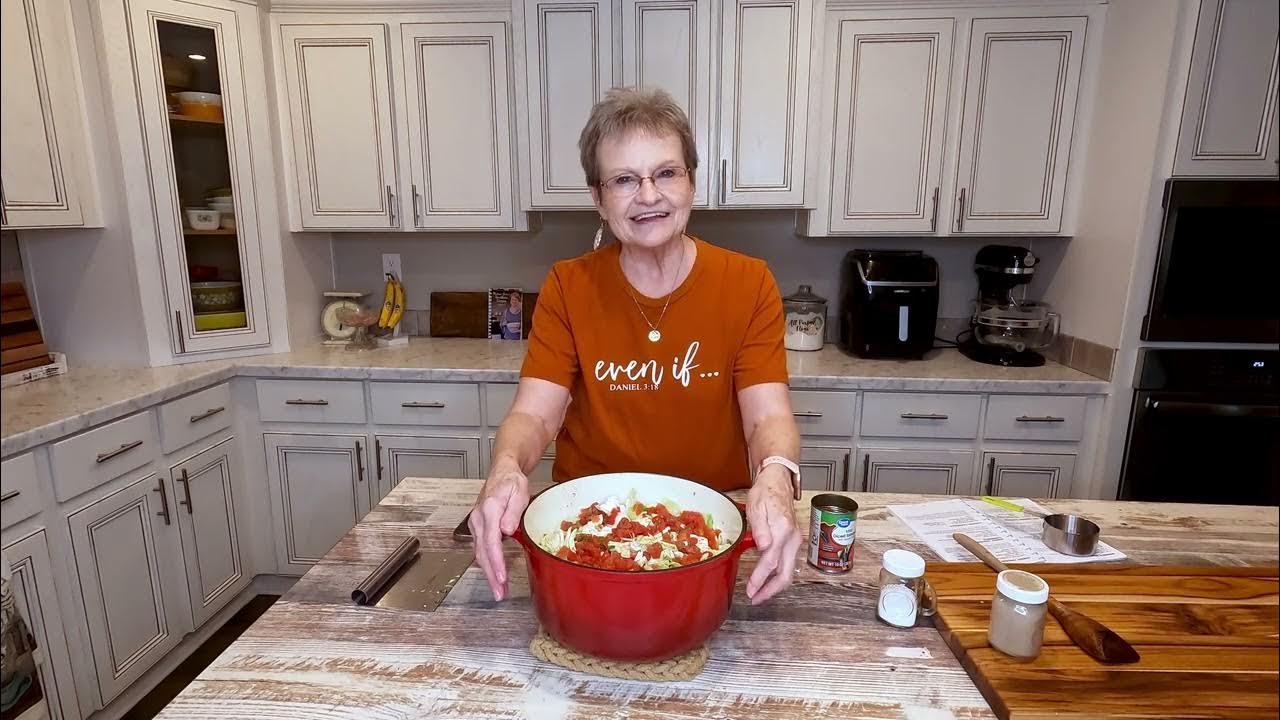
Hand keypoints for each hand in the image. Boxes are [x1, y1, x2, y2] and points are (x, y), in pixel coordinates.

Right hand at [468, 459, 529, 600]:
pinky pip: (481, 549)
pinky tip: (495, 575)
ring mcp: (476, 524)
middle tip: (499, 594)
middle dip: (491, 576)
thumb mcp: (519, 492)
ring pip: (480, 553)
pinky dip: (488, 564)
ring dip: (489, 573)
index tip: (501, 578)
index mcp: (489, 510)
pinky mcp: (478, 528)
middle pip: (482, 552)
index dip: (496, 562)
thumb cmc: (512, 481)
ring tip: (499, 590)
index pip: (491, 541)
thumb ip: (513, 511)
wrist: (502, 471)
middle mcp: (478, 519)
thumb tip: (505, 530)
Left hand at [743, 465, 801, 604]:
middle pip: (786, 574)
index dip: (759, 578)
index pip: (771, 561)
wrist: (778, 482)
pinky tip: (766, 580)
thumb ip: (759, 528)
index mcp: (782, 529)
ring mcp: (795, 541)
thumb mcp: (756, 506)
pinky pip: (787, 564)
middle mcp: (792, 538)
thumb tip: (763, 547)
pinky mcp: (794, 542)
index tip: (750, 589)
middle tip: (755, 599)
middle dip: (770, 590)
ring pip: (788, 571)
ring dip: (774, 586)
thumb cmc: (765, 493)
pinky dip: (778, 576)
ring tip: (759, 593)